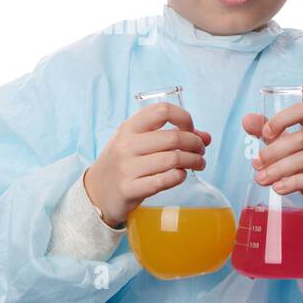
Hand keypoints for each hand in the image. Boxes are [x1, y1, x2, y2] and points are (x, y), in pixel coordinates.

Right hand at [84, 102, 211, 227]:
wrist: (96, 191)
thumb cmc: (124, 162)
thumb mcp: (138, 142)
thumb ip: (168, 136)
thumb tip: (205, 137)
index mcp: (129, 128)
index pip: (162, 111)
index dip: (184, 118)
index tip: (190, 129)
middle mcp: (126, 145)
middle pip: (174, 137)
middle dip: (195, 143)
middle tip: (200, 151)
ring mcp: (127, 168)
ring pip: (173, 159)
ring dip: (194, 161)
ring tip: (199, 164)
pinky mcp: (130, 189)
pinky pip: (164, 180)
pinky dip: (179, 176)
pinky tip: (182, 175)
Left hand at [241, 102, 302, 213]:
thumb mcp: (291, 143)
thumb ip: (270, 132)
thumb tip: (247, 120)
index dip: (282, 119)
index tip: (265, 133)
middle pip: (302, 138)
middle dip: (274, 152)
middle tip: (256, 164)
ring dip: (279, 169)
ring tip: (263, 178)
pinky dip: (293, 183)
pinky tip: (279, 187)